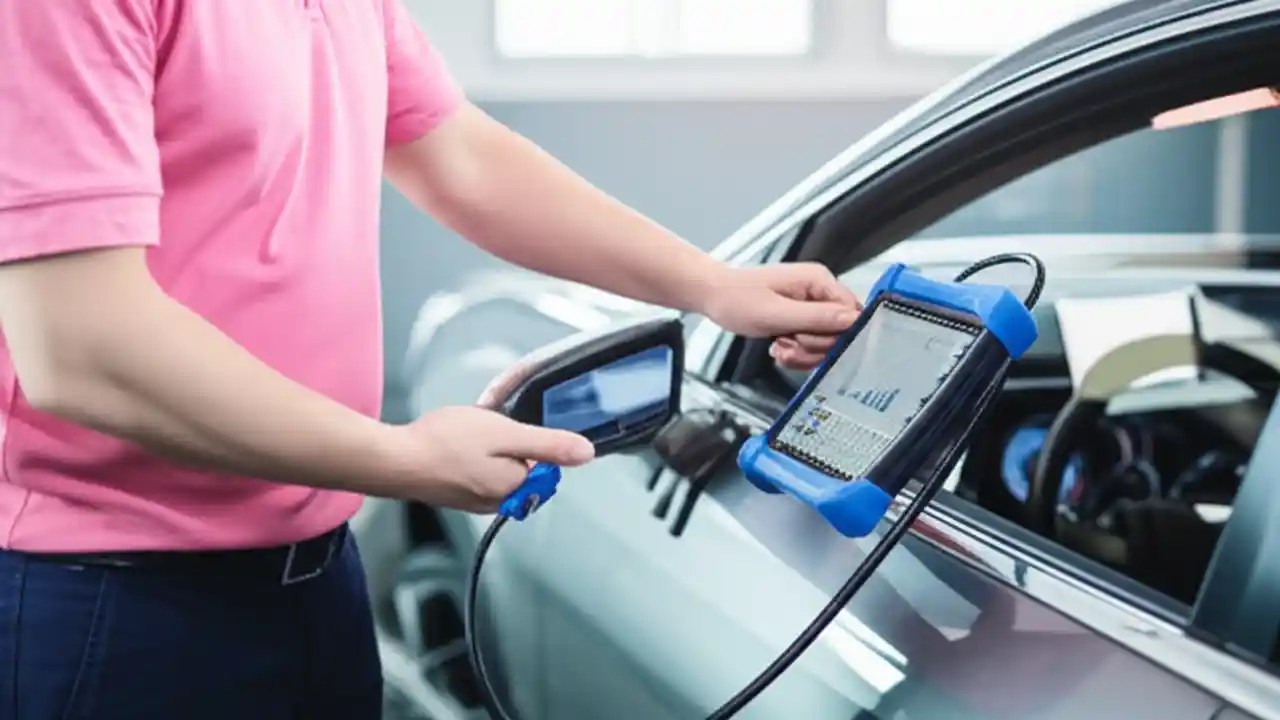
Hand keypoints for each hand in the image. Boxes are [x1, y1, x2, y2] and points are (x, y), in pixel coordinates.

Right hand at [389, 406, 594, 512]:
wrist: (393, 460)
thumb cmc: (444, 446)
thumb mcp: (506, 434)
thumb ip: (548, 444)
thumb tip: (586, 453)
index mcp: (515, 489)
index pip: (546, 466)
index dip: (533, 440)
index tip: (512, 427)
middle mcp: (497, 501)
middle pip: (522, 465)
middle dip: (509, 441)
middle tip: (486, 426)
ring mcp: (473, 499)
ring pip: (497, 465)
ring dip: (488, 444)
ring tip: (467, 431)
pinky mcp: (454, 492)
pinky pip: (475, 468)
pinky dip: (469, 452)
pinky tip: (453, 440)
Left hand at [701, 263, 861, 369]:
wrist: (714, 296)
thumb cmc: (737, 299)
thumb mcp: (776, 313)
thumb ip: (816, 318)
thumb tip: (853, 320)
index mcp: (819, 281)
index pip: (852, 313)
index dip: (835, 335)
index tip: (806, 340)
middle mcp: (820, 291)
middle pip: (839, 332)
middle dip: (812, 346)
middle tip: (787, 341)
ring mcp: (812, 306)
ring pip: (825, 343)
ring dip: (802, 353)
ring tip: (779, 345)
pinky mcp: (802, 319)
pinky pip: (812, 345)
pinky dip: (796, 353)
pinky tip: (779, 347)